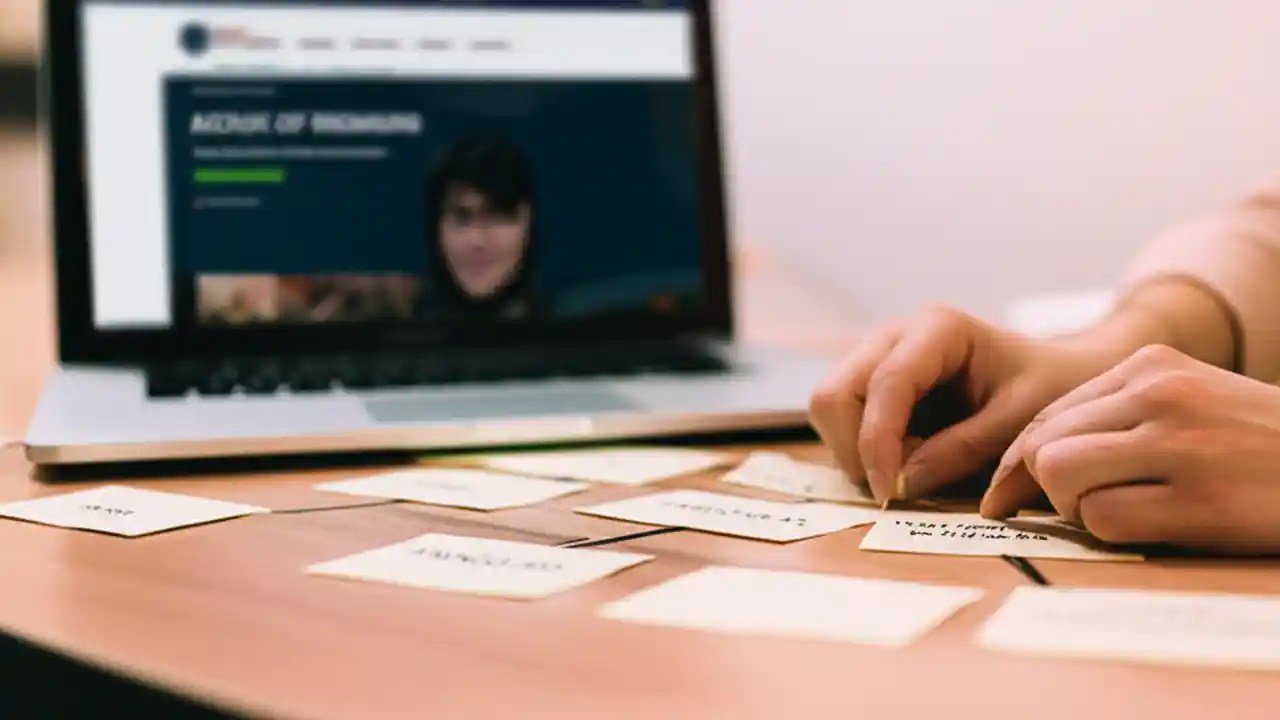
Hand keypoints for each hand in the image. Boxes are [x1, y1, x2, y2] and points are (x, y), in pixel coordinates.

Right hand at [809, 305, 1120, 501]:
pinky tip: (908, 463)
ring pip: (828, 411)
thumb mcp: (1021, 423)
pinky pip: (841, 425)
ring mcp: (875, 360)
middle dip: (856, 449)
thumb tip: (901, 484)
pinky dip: (863, 454)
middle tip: (900, 488)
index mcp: (936, 329)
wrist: (1056, 379)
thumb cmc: (1048, 392)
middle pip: (834, 394)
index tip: (892, 494)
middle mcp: (893, 337)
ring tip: (912, 473)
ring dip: (857, 454)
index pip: (885, 384)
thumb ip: (964, 450)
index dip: (878, 442)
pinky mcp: (869, 388)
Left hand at [982, 344, 1279, 553]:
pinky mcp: (1198, 501)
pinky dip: (1109, 532)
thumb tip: (1029, 460)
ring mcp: (1179, 445)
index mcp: (1150, 364)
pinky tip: (1149, 526)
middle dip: (1038, 485)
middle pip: (1042, 443)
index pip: (1047, 413)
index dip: (1019, 460)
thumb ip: (1118, 415)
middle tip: (1059, 510)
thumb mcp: (1190, 400)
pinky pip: (1102, 520)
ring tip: (1114, 512)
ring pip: (1059, 475)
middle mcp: (1160, 394)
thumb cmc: (1256, 445)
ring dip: (1072, 507)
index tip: (1006, 491)